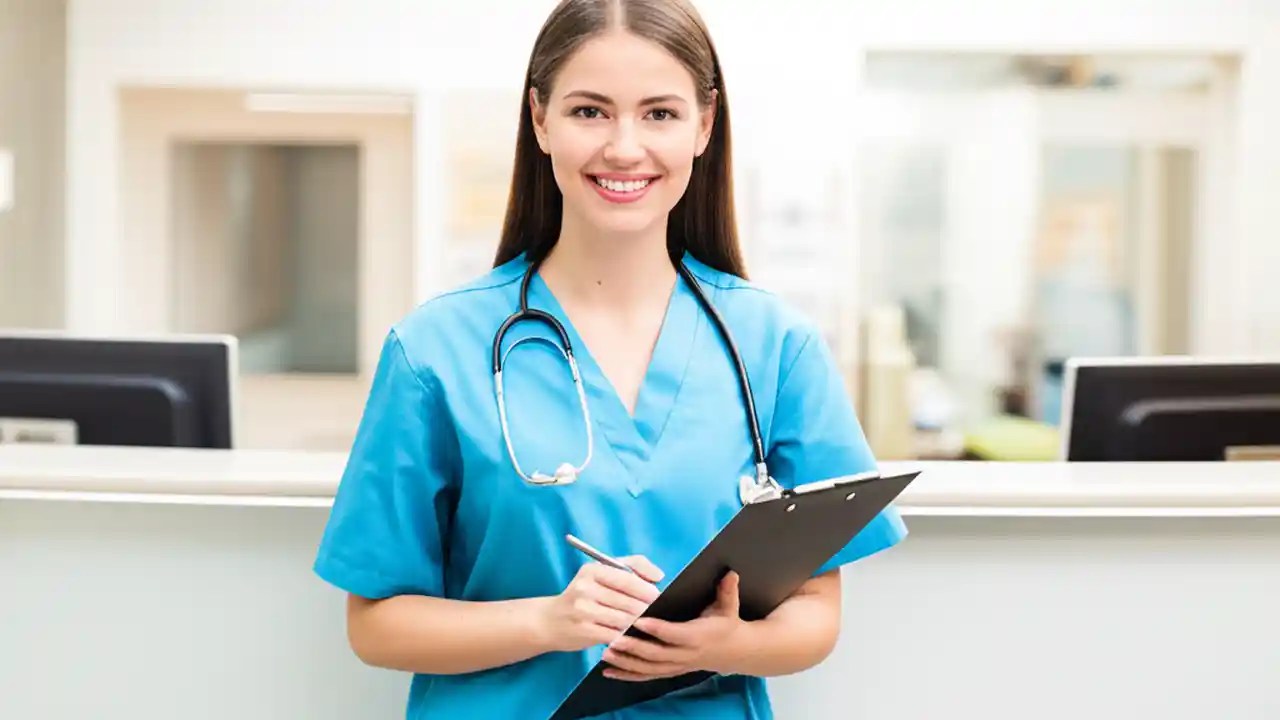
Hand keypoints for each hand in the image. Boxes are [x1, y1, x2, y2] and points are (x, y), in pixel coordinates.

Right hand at [535, 556, 663, 653]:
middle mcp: (585, 588)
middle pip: (628, 601)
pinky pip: (615, 635)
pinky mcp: (584, 631)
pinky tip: (632, 638)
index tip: (658, 598)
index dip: (647, 590)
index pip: (628, 579)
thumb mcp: (600, 575)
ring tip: (647, 626)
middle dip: (646, 610)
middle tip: (657, 615)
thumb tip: (658, 576)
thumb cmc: (582, 596)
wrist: (548, 621)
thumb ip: (631, 568)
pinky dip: (627, 637)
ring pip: (624, 619)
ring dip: (639, 624)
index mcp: (592, 570)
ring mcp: (583, 610)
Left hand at [601, 571, 744, 680]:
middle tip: (614, 638)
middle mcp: (686, 654)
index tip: (639, 620)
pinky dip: (627, 674)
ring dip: (627, 662)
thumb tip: (730, 573)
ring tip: (606, 652)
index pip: (675, 633)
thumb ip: (727, 590)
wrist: (732, 652)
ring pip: (649, 667)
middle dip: (634, 647)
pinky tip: (608, 671)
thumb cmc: (726, 624)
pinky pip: (646, 675)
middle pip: (657, 654)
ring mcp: (676, 666)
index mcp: (698, 636)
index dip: (657, 629)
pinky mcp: (669, 671)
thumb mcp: (730, 606)